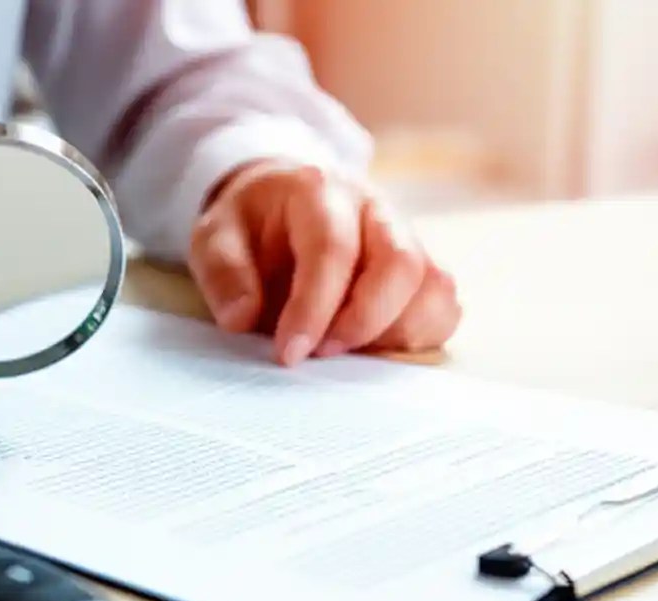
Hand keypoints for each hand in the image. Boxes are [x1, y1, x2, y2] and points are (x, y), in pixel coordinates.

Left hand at [188, 159, 460, 365]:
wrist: (279, 201)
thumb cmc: (250, 223)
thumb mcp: (214, 235)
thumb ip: (224, 274)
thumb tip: (241, 319)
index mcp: (319, 191)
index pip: (332, 250)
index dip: (313, 309)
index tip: (289, 353)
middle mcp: (374, 208)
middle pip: (401, 264)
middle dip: (363, 323)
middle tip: (322, 353)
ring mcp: (405, 236)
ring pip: (433, 287)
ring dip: (394, 333)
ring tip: (346, 351)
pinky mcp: (421, 267)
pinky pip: (443, 306)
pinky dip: (417, 336)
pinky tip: (373, 348)